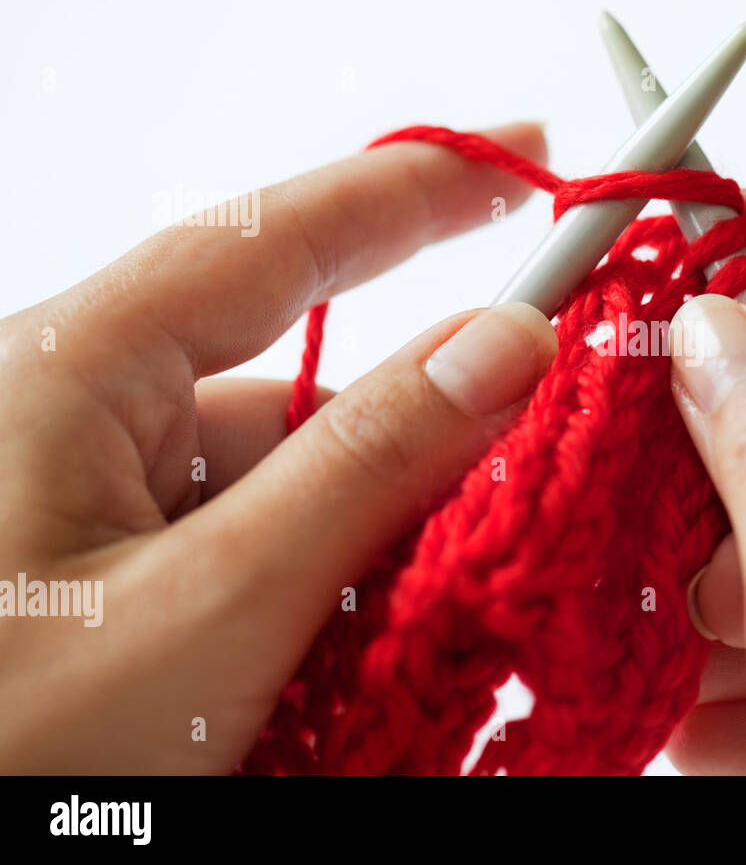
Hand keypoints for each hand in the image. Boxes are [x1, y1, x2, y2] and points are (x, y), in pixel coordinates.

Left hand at [0, 123, 557, 772]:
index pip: (277, 236)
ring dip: (372, 536)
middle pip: (299, 382)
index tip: (527, 157)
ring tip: (418, 619)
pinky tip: (355, 650)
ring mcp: (103, 505)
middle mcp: (87, 418)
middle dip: (417, 429)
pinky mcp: (124, 577)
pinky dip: (327, 583)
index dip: (416, 185)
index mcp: (76, 374)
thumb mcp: (214, 605)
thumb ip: (370, 465)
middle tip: (532, 460)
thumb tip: (504, 344)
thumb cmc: (14, 750)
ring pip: (289, 478)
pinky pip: (259, 543)